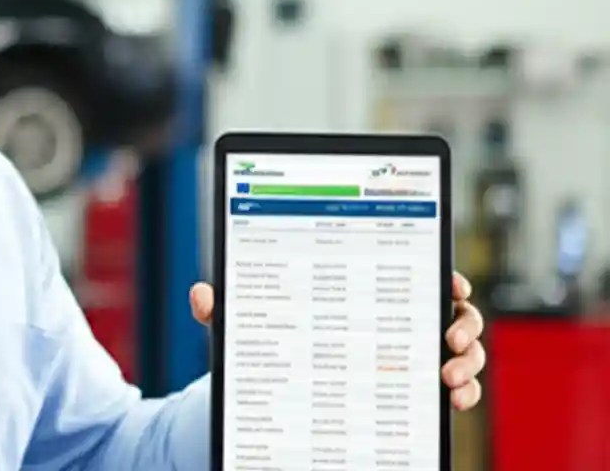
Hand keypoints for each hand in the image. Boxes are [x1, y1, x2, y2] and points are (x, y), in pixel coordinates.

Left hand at [189, 270, 486, 410]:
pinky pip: (452, 387)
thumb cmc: (270, 341)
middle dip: (463, 321)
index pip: (417, 271)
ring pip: (461, 349)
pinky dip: (463, 392)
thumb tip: (202, 296)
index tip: (449, 282)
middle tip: (448, 336)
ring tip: (449, 375)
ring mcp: (409, 354)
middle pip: (451, 310)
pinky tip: (452, 400)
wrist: (276, 390)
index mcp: (365, 289)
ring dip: (469, 360)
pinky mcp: (411, 388)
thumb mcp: (248, 324)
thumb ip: (226, 309)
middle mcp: (397, 319)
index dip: (443, 273)